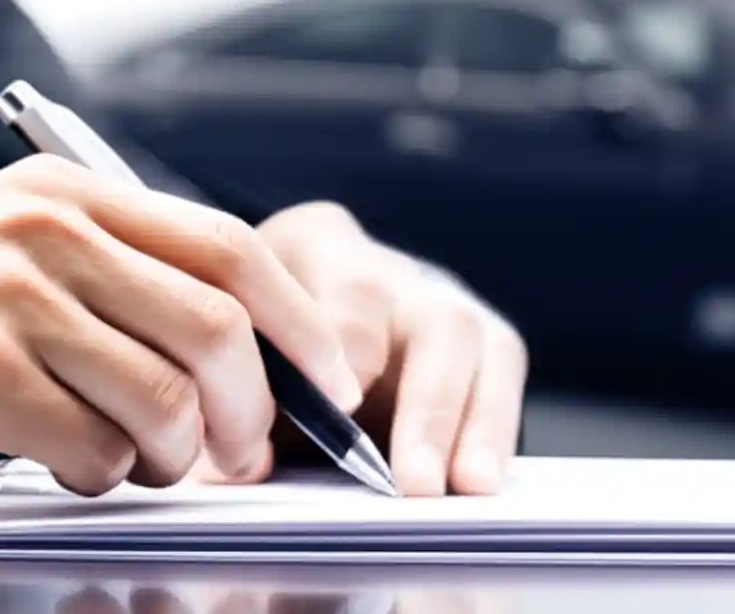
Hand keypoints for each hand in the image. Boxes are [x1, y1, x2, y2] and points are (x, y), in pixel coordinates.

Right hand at [0, 155, 358, 492]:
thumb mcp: (14, 250)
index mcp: (74, 193)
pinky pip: (95, 446)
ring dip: (177, 454)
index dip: (299, 320)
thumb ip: (120, 277)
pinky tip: (73, 465)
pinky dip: (105, 475)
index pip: (230, 247)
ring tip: (146, 464)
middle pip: (219, 325)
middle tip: (247, 454)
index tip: (331, 378)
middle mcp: (51, 230)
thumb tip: (237, 347)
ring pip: (166, 395)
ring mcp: (14, 298)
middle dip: (256, 407)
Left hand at [193, 202, 527, 495]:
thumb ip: (233, 402)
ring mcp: (442, 298)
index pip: (346, 288)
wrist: (285, 336)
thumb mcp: (233, 356)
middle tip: (416, 481)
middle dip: (428, 407)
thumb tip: (232, 468)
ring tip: (468, 488)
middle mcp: (389, 267)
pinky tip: (481, 481)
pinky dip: (493, 433)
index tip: (345, 405)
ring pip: (478, 344)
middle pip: (430, 317)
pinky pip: (502, 378)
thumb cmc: (254, 349)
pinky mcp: (483, 340)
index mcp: (313, 246)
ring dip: (473, 425)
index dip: (350, 345)